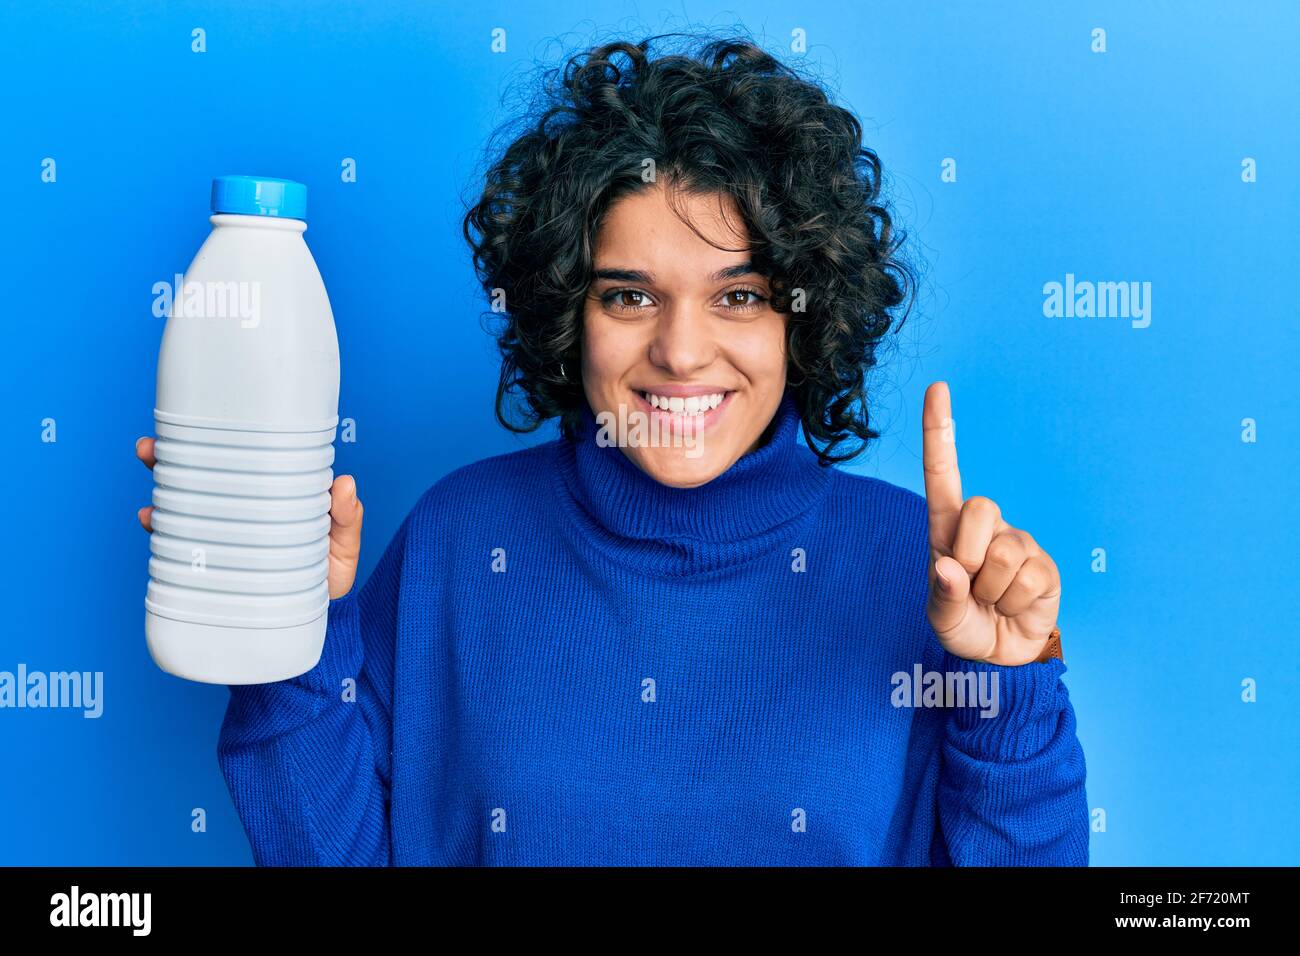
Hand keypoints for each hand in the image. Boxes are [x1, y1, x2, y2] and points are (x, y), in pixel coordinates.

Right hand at [135, 437, 362, 599]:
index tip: (199, 424)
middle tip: (151, 449)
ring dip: (162, 491)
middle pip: (203, 476)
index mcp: (273, 494)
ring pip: (186, 505)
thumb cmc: (332, 573)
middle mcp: (244, 509)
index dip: (219, 439)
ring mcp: (226, 535)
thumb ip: (347, 516)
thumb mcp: (346, 543)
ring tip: (149, 483)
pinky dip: (163, 533)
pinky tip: (153, 523)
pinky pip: (181, 545)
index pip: (243, 460)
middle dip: (171, 458)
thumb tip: (345, 483)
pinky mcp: (213, 564)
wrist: (318, 619)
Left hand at [921, 382, 1060, 665]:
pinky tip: (1014, 607)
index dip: (940, 431)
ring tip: (990, 602)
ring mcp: (1018, 544)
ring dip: (991, 589)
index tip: (938, 387)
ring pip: (1005, 551)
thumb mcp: (941, 619)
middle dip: (970, 553)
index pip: (942, 474)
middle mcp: (985, 529)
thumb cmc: (963, 627)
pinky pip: (1029, 577)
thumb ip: (942, 596)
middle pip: (979, 509)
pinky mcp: (1045, 566)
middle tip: (971, 587)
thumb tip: (950, 569)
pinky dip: (1015, 602)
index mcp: (948, 530)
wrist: (1000, 659)